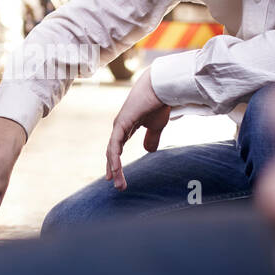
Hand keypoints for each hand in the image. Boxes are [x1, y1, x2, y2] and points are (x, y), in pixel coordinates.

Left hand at [106, 71, 169, 189]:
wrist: (161, 88)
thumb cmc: (159, 103)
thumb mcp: (156, 126)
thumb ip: (151, 138)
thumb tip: (148, 151)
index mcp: (127, 127)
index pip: (117, 148)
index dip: (115, 163)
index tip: (114, 177)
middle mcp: (120, 126)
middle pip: (113, 152)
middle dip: (114, 169)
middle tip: (118, 186)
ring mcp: (119, 124)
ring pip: (113, 151)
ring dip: (114, 168)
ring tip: (117, 183)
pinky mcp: (122, 123)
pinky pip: (115, 144)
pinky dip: (114, 157)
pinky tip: (115, 168)